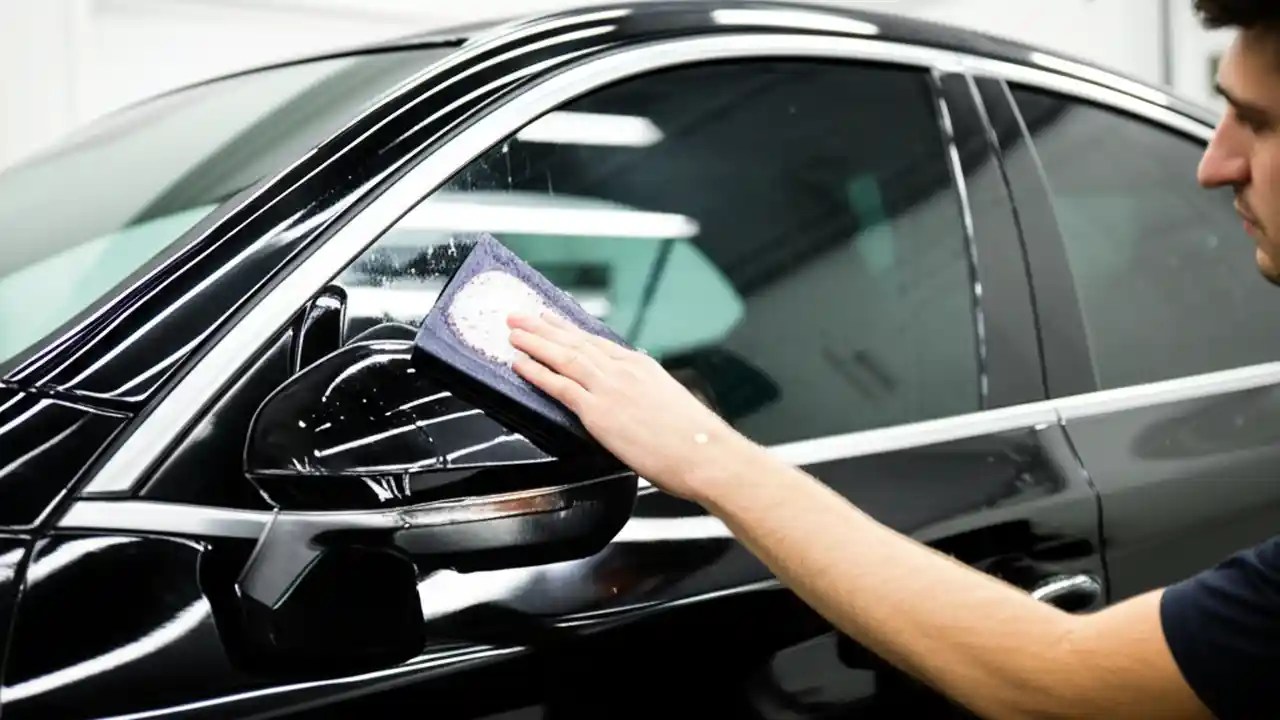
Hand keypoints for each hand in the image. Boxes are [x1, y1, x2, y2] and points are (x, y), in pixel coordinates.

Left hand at [507, 311, 759, 502]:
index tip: (552, 320)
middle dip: (544, 327)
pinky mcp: (598, 411)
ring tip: (513, 332)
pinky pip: (560, 386)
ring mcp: (609, 388)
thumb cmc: (693, 438)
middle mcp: (623, 370)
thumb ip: (645, 394)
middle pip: (575, 341)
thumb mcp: (669, 401)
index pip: (597, 341)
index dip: (569, 330)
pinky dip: (537, 372)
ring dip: (534, 342)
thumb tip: (634, 400)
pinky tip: (521, 364)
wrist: (705, 453)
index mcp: (641, 365)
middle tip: (520, 316)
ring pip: (563, 356)